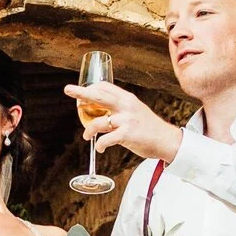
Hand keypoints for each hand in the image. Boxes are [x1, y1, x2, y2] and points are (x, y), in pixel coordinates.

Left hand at [65, 81, 182, 161]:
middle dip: (81, 92)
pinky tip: (100, 148)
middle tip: (68, 90)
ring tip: (87, 136)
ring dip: (88, 130)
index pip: (106, 87)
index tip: (81, 91)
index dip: (91, 87)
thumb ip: (121, 108)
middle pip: (99, 96)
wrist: (167, 140)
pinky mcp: (127, 134)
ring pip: (97, 122)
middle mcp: (126, 106)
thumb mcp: (136, 111)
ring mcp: (126, 120)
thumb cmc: (150, 128)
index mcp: (128, 99)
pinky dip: (100, 145)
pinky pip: (105, 139)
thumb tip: (104, 111)